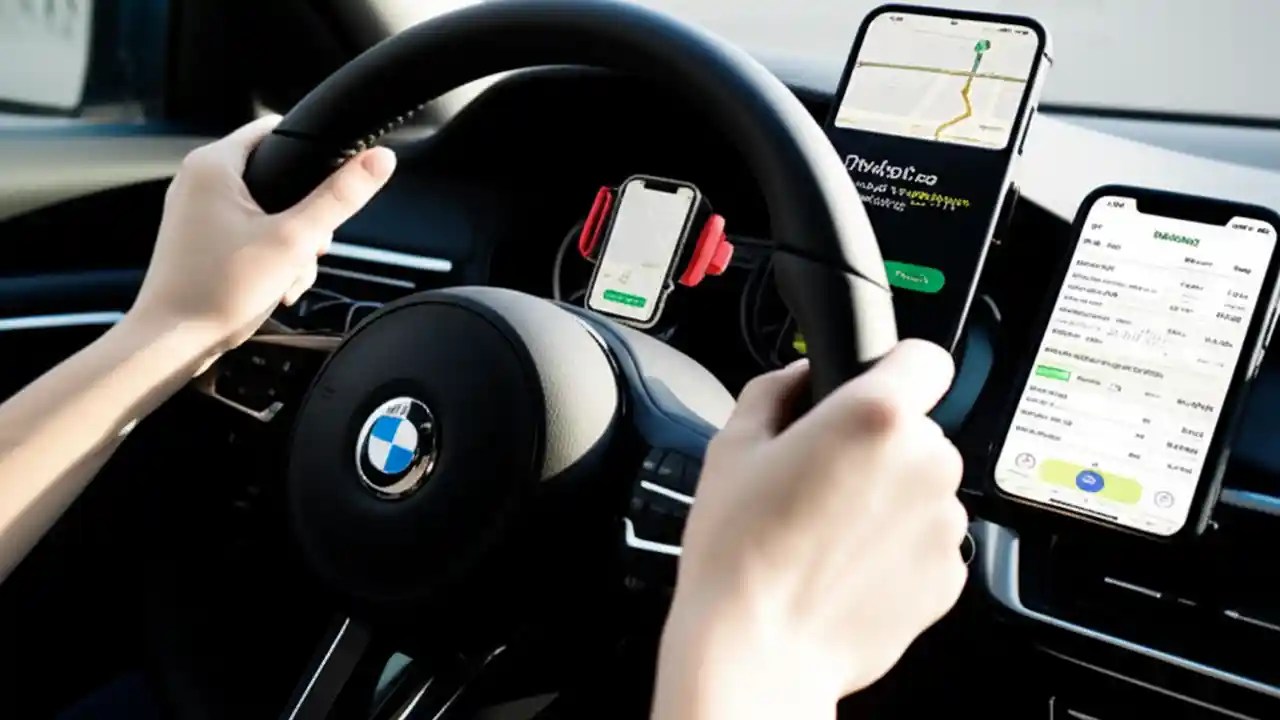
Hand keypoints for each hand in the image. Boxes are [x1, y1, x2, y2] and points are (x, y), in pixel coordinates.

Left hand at [131, 115, 396, 354]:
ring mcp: (195, 211)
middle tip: (308, 247)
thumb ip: (339, 197)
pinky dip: (267, 254)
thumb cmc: (221, 290)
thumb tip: (380, 160)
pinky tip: (274, 284)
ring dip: (290, 242)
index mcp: (214, 164)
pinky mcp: (197, 239)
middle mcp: (198, 179)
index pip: (277, 129)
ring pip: (267, 210)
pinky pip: (247, 232)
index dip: (313, 152)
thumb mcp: (294, 240)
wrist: (171, 343)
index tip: (332, 187)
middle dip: (305, 215)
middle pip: (278, 176)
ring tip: (289, 275)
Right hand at [656, 341, 965, 716]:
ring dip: (890, 498)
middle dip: (878, 445)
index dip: (896, 369)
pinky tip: (846, 564)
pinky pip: (927, 539)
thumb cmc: (739, 552)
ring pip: (924, 486)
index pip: (925, 358)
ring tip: (829, 531)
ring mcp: (944, 522)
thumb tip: (799, 376)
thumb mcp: (733, 446)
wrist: (759, 647)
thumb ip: (775, 390)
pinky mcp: (950, 574)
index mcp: (876, 416)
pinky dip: (897, 546)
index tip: (873, 389)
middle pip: (918, 430)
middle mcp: (924, 462)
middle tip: (822, 478)